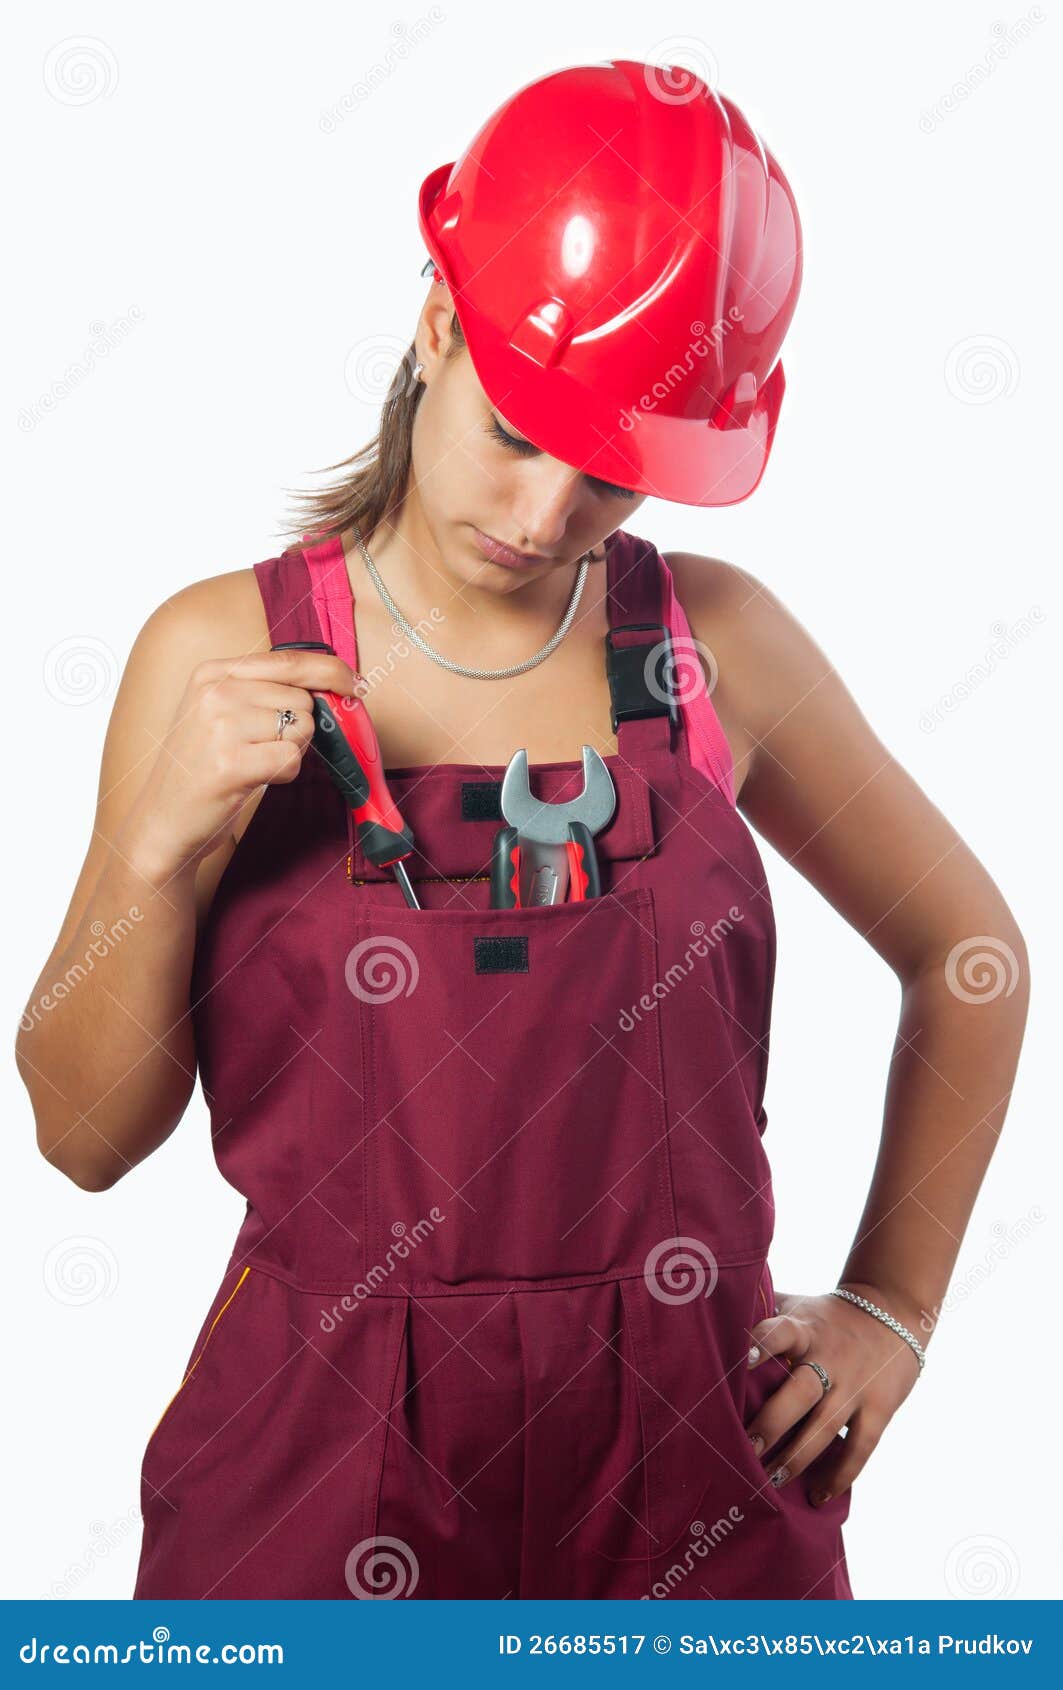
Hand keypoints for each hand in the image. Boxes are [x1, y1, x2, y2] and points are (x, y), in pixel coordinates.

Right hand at [123, 648, 359, 884]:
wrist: (163, 820)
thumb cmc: (201, 768)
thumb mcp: (219, 713)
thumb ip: (266, 692)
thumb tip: (332, 686)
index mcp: (213, 672)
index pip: (289, 660)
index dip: (331, 671)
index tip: (354, 684)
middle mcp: (215, 692)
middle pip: (302, 699)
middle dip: (298, 728)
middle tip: (263, 749)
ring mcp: (220, 726)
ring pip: (302, 728)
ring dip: (290, 753)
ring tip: (253, 764)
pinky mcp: (230, 763)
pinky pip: (292, 759)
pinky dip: (284, 774)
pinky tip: (253, 779)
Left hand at [745, 1283, 922, 1506]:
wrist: (893, 1313)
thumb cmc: (827, 1316)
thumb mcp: (797, 1306)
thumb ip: (761, 1311)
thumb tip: (710, 1313)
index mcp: (804, 1329)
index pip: (780, 1333)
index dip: (761, 1346)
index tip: (739, 1362)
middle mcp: (829, 1357)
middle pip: (800, 1391)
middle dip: (772, 1422)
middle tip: (746, 1448)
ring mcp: (855, 1385)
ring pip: (826, 1426)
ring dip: (798, 1457)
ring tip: (771, 1482)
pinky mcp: (878, 1407)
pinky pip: (860, 1447)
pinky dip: (840, 1475)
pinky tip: (818, 1496)